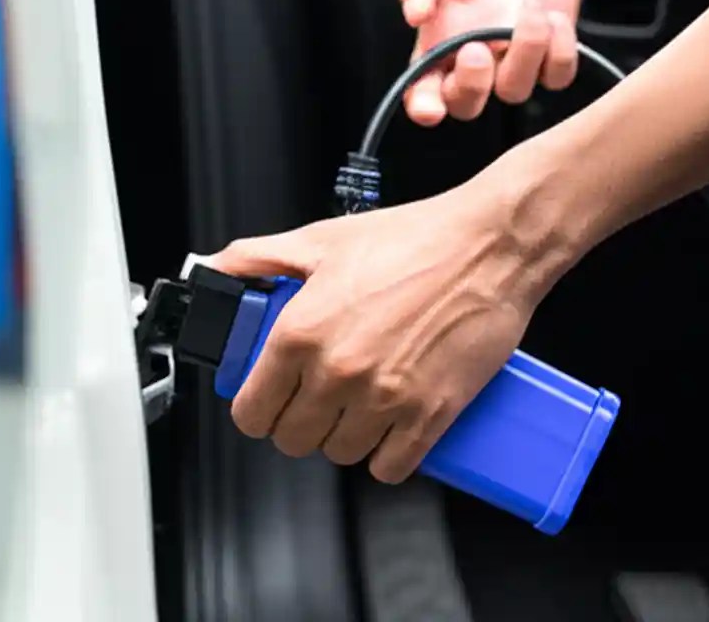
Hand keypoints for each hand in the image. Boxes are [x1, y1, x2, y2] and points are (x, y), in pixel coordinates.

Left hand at [204, 175, 573, 482]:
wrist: (491, 245)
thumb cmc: (414, 239)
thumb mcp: (321, 240)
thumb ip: (258, 258)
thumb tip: (217, 270)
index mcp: (300, 333)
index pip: (252, 412)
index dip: (257, 410)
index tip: (268, 402)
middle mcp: (337, 372)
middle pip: (293, 440)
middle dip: (299, 423)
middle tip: (314, 400)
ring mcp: (384, 399)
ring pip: (340, 455)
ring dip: (343, 437)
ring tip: (356, 406)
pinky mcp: (430, 415)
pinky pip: (392, 468)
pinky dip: (387, 457)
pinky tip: (390, 429)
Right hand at [400, 0, 583, 125]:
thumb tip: (412, 15)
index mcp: (437, 30)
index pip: (421, 85)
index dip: (424, 105)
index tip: (430, 108)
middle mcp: (473, 46)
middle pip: (466, 103)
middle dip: (472, 87)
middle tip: (479, 46)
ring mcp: (513, 46)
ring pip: (514, 91)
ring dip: (524, 56)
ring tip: (528, 5)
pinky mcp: (553, 39)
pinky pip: (557, 75)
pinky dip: (560, 54)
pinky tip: (551, 15)